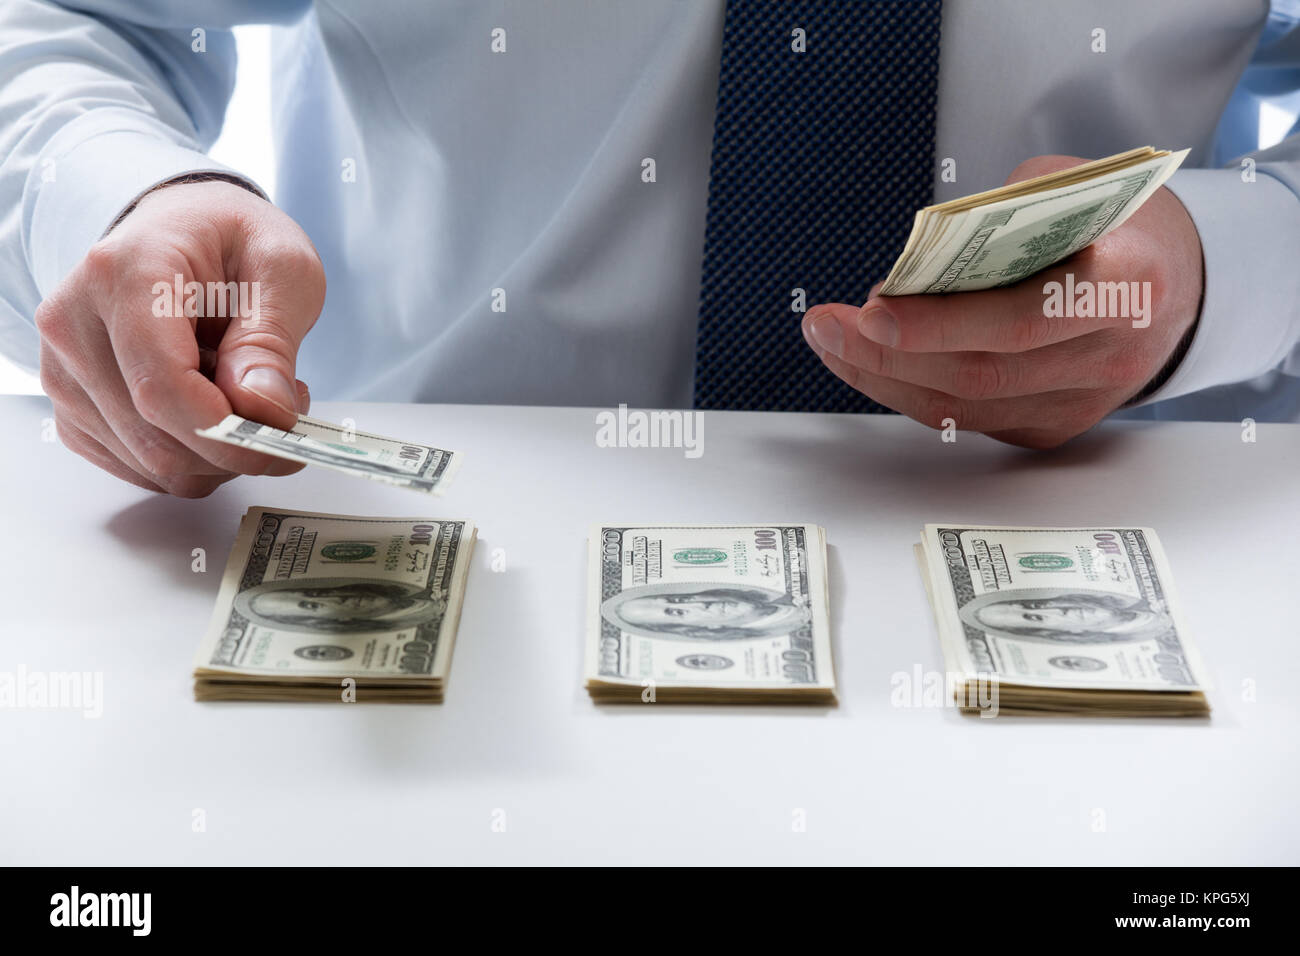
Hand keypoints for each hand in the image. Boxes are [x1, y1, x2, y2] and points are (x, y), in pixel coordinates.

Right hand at [36, 179, 325, 494]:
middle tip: (287, 407)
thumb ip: (271, 340)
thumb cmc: (231, 240)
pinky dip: (193, 459)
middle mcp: (74, 324)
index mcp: (121, 275)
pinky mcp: (75, 408)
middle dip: (236, 446)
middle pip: (155, 437)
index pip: (163, 387)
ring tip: (253, 396)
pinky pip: (140, 468)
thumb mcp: (281, 268)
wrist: (186, 228)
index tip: (283, 440)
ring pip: (151, 464)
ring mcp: (65, 371)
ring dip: (219, 453)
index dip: (227, 433)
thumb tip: (263, 409)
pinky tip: (216, 411)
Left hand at [801, 155, 1203, 447]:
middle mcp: (1109, 355)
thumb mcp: (1066, 189)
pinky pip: (967, 417)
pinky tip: (869, 363)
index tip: (873, 308)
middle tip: (823, 324)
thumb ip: (997, 221)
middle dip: (886, 352)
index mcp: (1126, 284)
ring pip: (964, 405)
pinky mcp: (1053, 425)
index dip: (943, 322)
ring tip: (830, 340)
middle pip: (981, 372)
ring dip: (883, 376)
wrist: (1179, 285)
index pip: (1024, 316)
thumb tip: (913, 267)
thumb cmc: (1114, 224)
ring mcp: (1082, 401)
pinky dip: (910, 390)